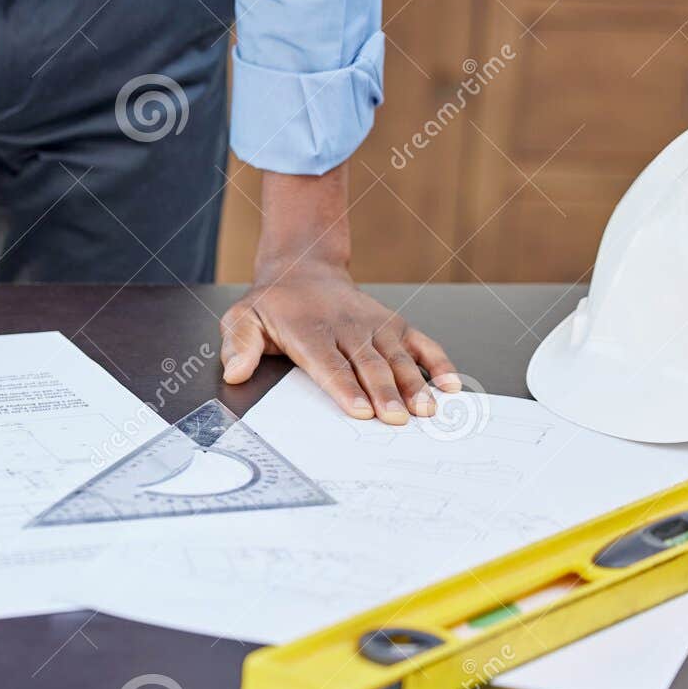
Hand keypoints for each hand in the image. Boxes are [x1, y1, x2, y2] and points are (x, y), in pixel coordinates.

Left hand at [220, 258, 459, 424]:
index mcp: (309, 331)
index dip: (345, 387)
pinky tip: (452, 384)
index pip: (329, 363)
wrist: (303, 270)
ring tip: (428, 409)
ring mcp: (374, 326)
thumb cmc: (273, 305)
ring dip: (415, 384)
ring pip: (397, 357)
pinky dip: (438, 362)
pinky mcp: (394, 325)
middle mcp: (347, 328)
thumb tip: (235, 370)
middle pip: (368, 364)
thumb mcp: (243, 319)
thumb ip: (240, 345)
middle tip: (397, 419)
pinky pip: (421, 344)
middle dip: (384, 393)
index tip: (359, 411)